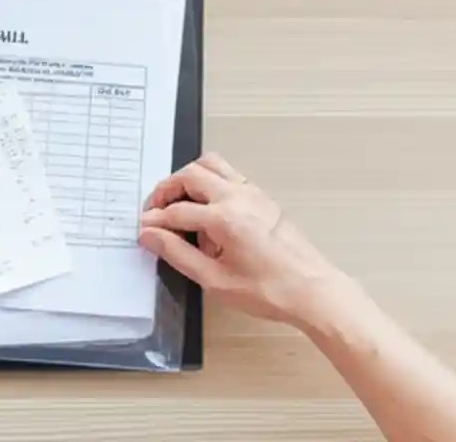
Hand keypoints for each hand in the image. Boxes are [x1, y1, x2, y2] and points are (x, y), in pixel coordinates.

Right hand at [139, 153, 347, 326]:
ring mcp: (252, 193)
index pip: (176, 212)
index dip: (154, 221)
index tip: (143, 229)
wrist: (312, 290)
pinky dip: (209, 182)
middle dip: (166, 191)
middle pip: (190, 176)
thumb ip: (178, 253)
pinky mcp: (262, 197)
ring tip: (178, 203)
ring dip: (188, 178)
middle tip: (155, 211)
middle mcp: (238, 197)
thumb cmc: (269, 290)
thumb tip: (151, 236)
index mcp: (224, 218)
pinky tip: (206, 209)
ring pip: (210, 165)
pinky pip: (229, 175)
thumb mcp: (214, 280)